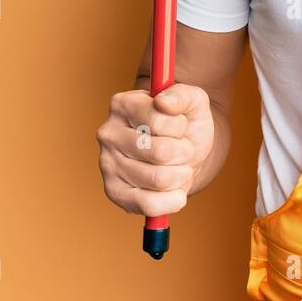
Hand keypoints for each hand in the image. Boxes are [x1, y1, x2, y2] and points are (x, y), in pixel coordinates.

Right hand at [96, 83, 214, 217]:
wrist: (186, 152)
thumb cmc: (186, 124)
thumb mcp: (193, 102)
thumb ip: (183, 95)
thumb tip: (164, 102)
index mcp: (123, 104)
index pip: (159, 121)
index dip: (180, 126)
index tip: (179, 124)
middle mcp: (108, 133)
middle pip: (161, 153)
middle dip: (184, 152)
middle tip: (181, 148)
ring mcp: (107, 164)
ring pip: (160, 179)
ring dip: (181, 174)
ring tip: (177, 166)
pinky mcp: (114, 192)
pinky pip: (149, 204)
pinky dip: (172, 200)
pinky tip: (174, 189)